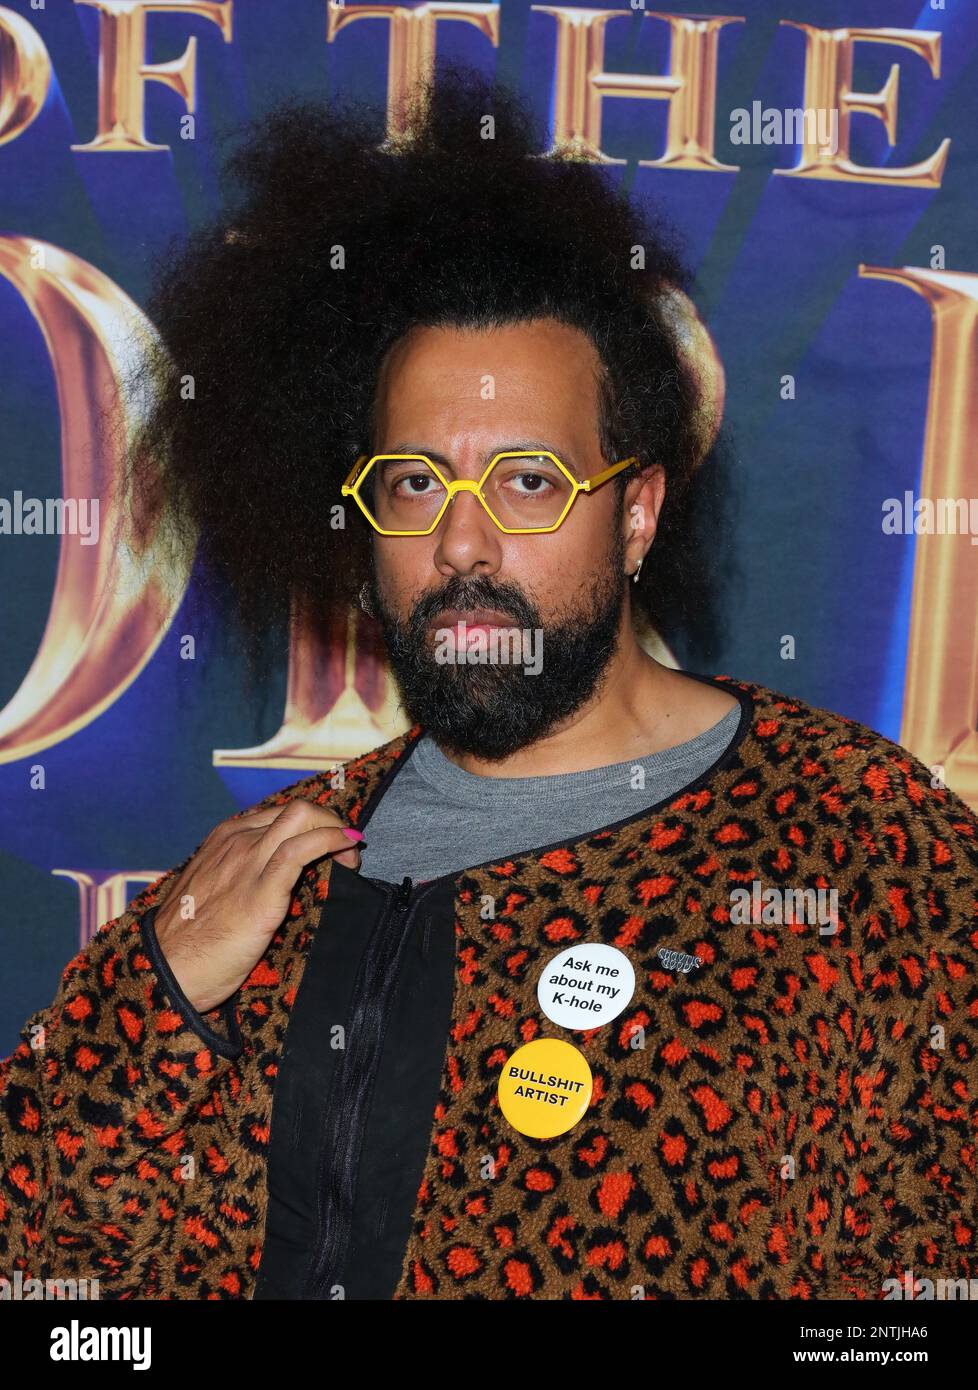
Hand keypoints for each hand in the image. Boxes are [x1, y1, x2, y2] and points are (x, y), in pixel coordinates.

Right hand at [152, 801, 362, 1013]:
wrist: (166, 969)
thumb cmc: (188, 940)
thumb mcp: (213, 891)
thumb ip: (238, 874)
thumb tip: (274, 877)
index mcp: (224, 839)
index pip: (279, 814)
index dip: (311, 825)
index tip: (329, 846)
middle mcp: (236, 841)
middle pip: (296, 809)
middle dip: (329, 822)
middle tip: (344, 852)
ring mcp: (247, 862)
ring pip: (301, 817)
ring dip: (336, 830)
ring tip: (349, 858)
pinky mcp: (260, 891)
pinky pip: (302, 849)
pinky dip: (332, 841)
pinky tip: (347, 850)